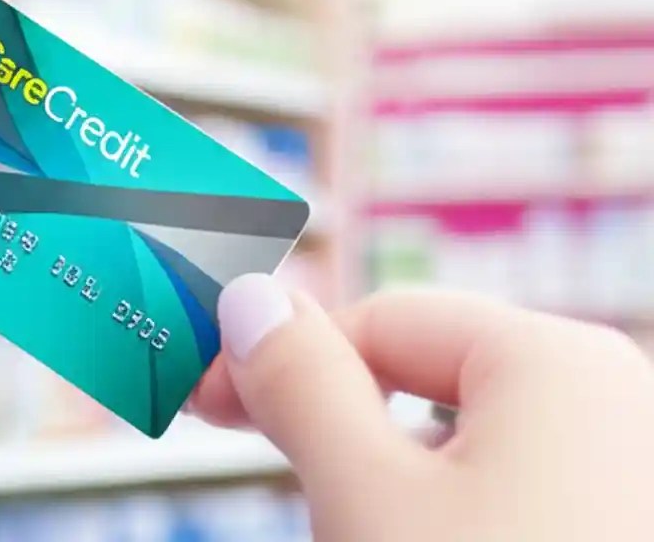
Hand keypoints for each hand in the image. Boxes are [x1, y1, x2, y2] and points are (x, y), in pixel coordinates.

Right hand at [189, 275, 653, 540]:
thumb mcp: (367, 499)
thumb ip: (302, 384)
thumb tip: (251, 300)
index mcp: (557, 364)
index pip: (382, 321)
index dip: (281, 357)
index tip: (207, 405)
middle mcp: (617, 402)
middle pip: (430, 378)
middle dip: (339, 426)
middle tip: (283, 484)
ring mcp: (630, 475)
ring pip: (470, 448)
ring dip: (391, 481)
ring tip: (362, 535)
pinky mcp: (622, 528)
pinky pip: (521, 498)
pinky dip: (457, 520)